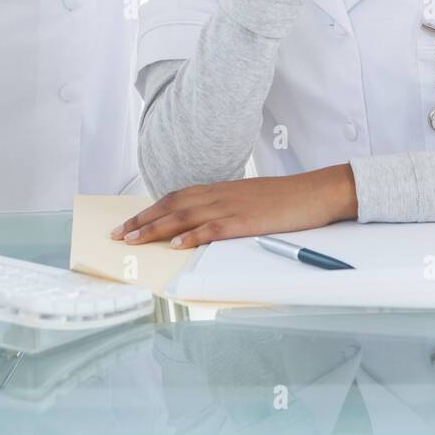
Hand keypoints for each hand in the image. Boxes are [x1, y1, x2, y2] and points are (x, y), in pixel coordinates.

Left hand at [109, 166, 357, 249]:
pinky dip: (192, 236)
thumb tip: (202, 226)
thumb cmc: (286, 199)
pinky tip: (176, 245)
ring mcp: (233, 206)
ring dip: (156, 228)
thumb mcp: (250, 200)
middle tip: (117, 234)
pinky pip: (213, 228)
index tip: (129, 223)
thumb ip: (226, 208)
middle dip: (142, 220)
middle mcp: (221, 194)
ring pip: (185, 215)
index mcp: (221, 189)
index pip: (176, 197)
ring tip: (133, 240)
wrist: (316, 192)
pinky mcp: (246, 221)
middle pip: (172, 205)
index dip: (150, 210)